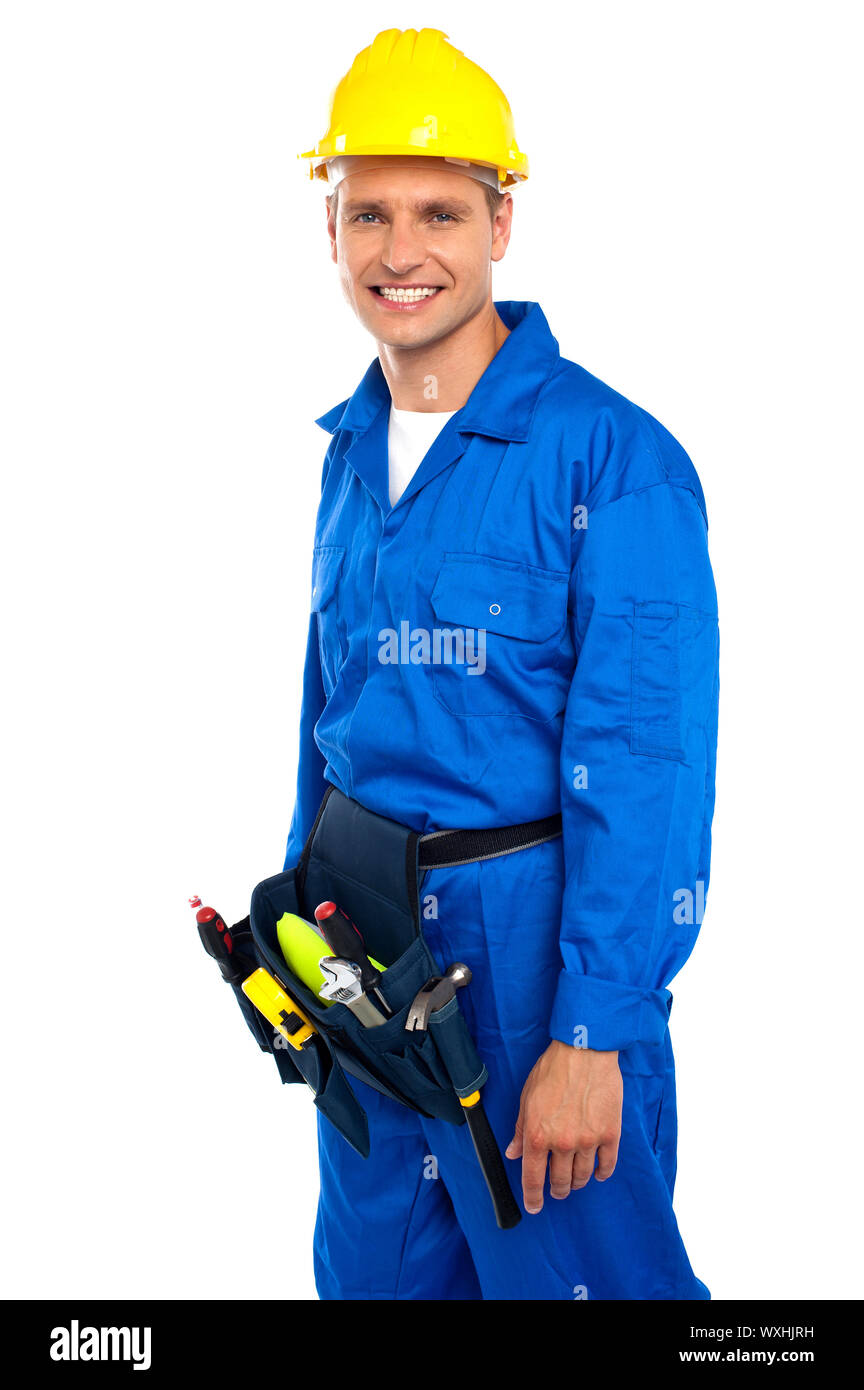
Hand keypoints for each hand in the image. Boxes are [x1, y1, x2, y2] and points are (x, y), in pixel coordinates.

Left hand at [505, 1040, 621, 1214]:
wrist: (584, 1051)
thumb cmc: (552, 1069)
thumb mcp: (527, 1098)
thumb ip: (521, 1129)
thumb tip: (513, 1152)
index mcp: (538, 1135)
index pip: (533, 1178)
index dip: (533, 1197)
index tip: (534, 1207)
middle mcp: (562, 1142)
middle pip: (560, 1181)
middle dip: (557, 1190)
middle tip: (557, 1191)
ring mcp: (588, 1140)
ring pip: (583, 1176)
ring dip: (577, 1183)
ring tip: (574, 1181)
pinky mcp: (610, 1134)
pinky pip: (607, 1165)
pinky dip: (601, 1174)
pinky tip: (597, 1173)